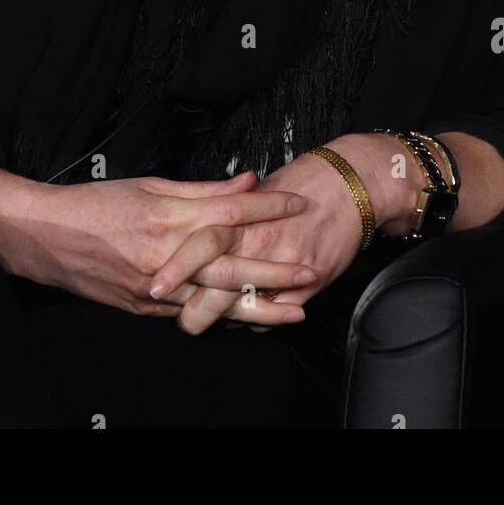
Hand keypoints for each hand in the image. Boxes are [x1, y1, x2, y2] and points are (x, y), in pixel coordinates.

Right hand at [0, 167, 318, 326]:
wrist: (47, 237)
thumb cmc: (96, 204)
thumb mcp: (150, 185)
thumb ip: (202, 188)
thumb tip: (246, 181)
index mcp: (167, 216)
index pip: (228, 211)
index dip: (266, 206)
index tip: (296, 204)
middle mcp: (166, 255)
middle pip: (230, 263)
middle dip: (274, 268)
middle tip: (310, 268)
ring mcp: (156, 288)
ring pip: (216, 300)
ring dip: (258, 306)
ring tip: (293, 310)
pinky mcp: (146, 309)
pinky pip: (192, 315)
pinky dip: (222, 317)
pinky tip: (247, 319)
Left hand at [149, 136, 401, 334]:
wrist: (352, 183)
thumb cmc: (302, 181)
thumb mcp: (255, 187)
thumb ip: (221, 203)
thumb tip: (188, 224)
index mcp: (244, 215)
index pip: (201, 243)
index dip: (176, 267)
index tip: (151, 284)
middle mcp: (262, 241)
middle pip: (218, 279)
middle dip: (190, 304)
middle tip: (167, 311)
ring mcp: (286, 265)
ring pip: (245, 304)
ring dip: (220, 317)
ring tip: (196, 323)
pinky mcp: (309, 282)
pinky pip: (276, 313)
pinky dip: (254, 320)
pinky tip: (238, 320)